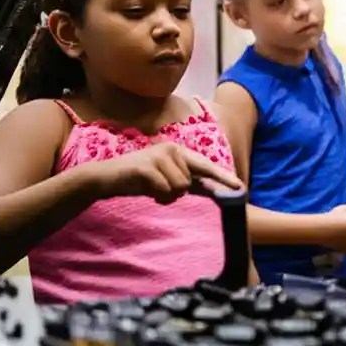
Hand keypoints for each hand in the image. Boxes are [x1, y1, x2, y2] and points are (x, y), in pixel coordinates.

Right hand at [83, 142, 243, 204]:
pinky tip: (146, 190)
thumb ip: (187, 181)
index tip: (240, 188)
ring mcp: (159, 155)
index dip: (223, 177)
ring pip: (180, 188)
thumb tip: (212, 190)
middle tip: (159, 190)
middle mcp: (171, 149)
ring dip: (166, 195)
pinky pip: (166, 190)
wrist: (105, 179)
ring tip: (151, 188)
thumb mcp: (166, 179)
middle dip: (177, 192)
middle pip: (191, 182)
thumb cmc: (138, 180)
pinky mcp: (147, 166)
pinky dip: (157, 195)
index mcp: (178, 151)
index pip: (206, 166)